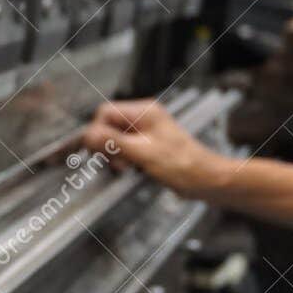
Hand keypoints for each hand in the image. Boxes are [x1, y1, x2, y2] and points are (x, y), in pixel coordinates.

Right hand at [81, 99, 227, 194]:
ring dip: (113, 155)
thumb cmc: (182, 165)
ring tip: (125, 167)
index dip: (97, 131)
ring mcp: (144, 132)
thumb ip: (114, 142)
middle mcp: (143, 118)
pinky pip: (122, 149)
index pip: (105, 113)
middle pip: (107, 126)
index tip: (96, 149)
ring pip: (113, 139)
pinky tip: (130, 169)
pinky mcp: (145, 145)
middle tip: (116, 161)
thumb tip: (88, 135)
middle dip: (105, 146)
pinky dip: (121, 160)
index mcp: (144, 112)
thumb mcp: (143, 153)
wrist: (204, 179)